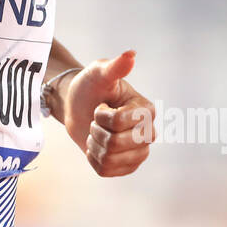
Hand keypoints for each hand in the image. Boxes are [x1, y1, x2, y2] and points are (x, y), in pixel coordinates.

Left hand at [60, 50, 154, 176]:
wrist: (78, 106)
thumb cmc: (90, 86)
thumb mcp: (99, 73)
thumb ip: (114, 66)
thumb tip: (131, 55)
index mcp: (147, 110)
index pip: (119, 123)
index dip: (101, 115)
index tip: (102, 105)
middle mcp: (148, 133)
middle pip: (115, 144)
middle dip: (96, 131)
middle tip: (96, 121)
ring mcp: (139, 153)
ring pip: (109, 160)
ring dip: (94, 145)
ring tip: (97, 132)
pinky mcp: (127, 167)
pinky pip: (105, 171)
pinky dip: (93, 158)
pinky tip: (96, 146)